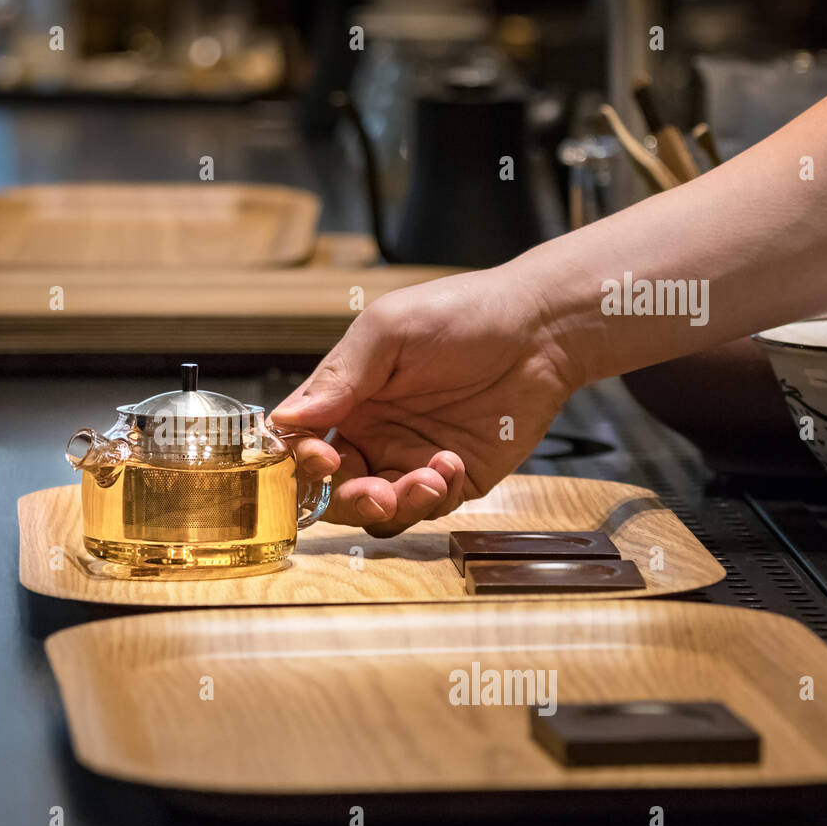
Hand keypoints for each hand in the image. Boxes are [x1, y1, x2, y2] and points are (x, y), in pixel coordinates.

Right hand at [271, 268, 583, 536]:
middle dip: (348, 500)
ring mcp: (411, 460)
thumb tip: (285, 419)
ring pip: (378, 512)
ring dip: (394, 506)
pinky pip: (427, 511)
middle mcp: (372, 435)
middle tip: (376, 492)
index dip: (300, 463)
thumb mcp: (389, 330)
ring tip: (428, 478)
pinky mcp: (454, 480)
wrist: (541, 329)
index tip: (323, 458)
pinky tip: (454, 462)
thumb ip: (339, 376)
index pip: (301, 444)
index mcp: (346, 399)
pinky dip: (435, 497)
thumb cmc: (462, 313)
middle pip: (334, 491)